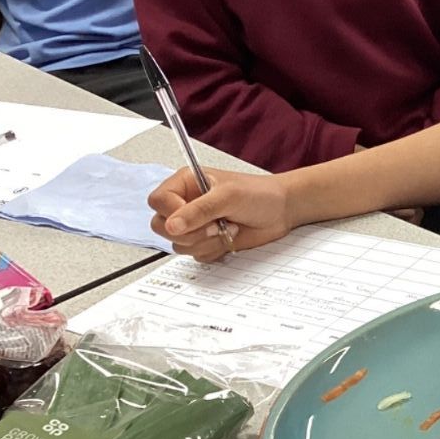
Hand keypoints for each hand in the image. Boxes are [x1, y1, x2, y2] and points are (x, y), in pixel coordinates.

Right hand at [149, 167, 291, 261]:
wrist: (281, 211)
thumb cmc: (259, 194)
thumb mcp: (228, 196)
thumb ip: (199, 210)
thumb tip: (172, 225)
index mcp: (185, 183)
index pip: (158, 200)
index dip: (170, 213)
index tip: (193, 217)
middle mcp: (186, 204)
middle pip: (161, 227)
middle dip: (190, 231)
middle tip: (215, 224)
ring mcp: (195, 225)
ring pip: (179, 244)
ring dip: (206, 241)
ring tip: (227, 227)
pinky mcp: (205, 241)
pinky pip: (196, 255)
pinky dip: (214, 249)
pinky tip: (229, 236)